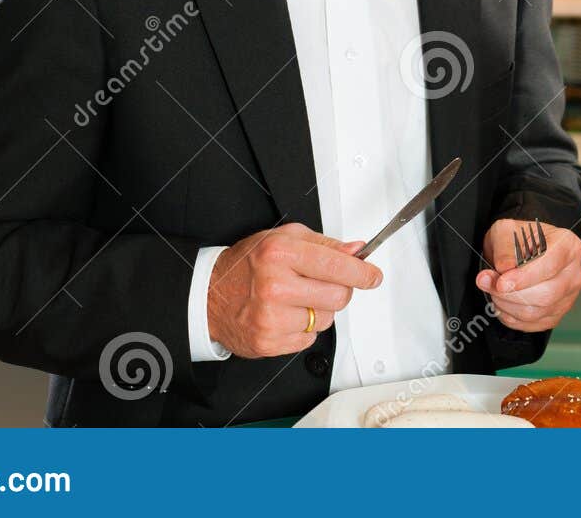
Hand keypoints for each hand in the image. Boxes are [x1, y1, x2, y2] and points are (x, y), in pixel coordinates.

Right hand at [207, 222, 381, 358]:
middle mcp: (275, 286)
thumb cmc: (246, 265)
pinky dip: (303, 329)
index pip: (337, 265)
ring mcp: (271, 318)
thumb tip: (356, 251)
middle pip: (339, 297)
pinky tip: (285, 315)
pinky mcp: (269, 343)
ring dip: (319, 310)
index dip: (362, 273)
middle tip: (323, 284)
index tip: (373, 276)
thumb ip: (324, 244)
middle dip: (340, 290)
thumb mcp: (283, 238)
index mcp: (280, 254)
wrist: (207, 296)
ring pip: (326, 320)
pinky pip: (309, 340)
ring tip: (295, 299)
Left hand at [475, 219, 580, 331]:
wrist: (522, 251)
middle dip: (511, 294)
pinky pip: (532, 324)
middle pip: (546, 295)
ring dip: (507, 305)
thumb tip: (504, 269)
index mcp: (568, 246)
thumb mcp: (506, 230)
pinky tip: (503, 301)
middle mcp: (573, 273)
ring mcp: (567, 297)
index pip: (549, 266)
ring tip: (494, 290)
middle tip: (489, 284)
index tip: (501, 282)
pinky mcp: (556, 314)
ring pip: (537, 312)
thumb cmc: (518, 239)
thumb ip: (505, 248)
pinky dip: (511, 316)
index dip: (524, 277)